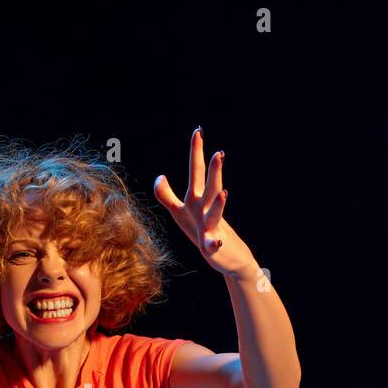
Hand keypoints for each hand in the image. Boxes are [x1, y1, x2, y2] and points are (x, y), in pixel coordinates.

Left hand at [153, 127, 258, 277]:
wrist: (227, 256)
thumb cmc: (201, 231)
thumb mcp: (180, 213)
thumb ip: (166, 195)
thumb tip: (159, 176)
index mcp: (196, 199)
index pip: (196, 171)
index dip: (196, 152)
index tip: (198, 131)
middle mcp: (205, 209)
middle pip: (208, 187)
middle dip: (213, 171)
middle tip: (218, 153)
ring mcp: (211, 227)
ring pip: (215, 213)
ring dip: (218, 203)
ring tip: (224, 192)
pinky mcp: (212, 246)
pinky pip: (213, 244)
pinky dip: (214, 243)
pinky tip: (217, 241)